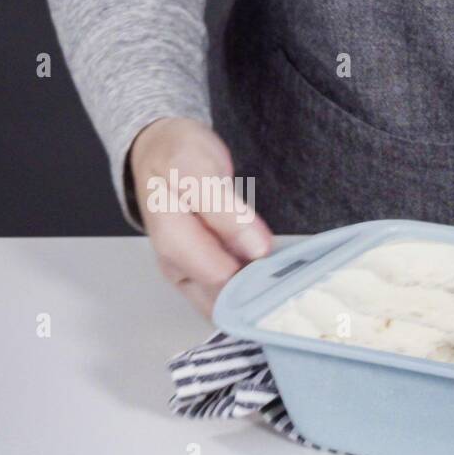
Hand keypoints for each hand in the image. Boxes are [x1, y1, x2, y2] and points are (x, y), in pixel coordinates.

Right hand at [129, 117, 271, 316]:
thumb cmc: (176, 157)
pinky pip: (231, 296)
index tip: (283, 264)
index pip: (222, 280)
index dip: (256, 275)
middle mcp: (179, 266)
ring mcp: (191, 273)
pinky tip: (274, 277)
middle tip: (292, 275)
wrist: (161, 150)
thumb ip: (226, 211)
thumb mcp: (197, 170)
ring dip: (260, 295)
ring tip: (286, 276)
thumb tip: (255, 249)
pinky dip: (254, 290)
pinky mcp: (204, 273)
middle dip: (260, 292)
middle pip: (227, 300)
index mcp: (173, 242)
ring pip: (230, 304)